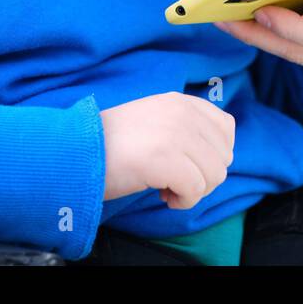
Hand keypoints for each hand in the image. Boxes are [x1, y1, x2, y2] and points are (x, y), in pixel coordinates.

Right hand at [100, 92, 234, 208]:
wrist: (75, 151)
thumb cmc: (112, 145)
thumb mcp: (154, 121)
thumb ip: (185, 127)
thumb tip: (218, 156)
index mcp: (181, 102)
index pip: (226, 129)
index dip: (212, 154)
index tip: (186, 164)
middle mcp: (182, 113)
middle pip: (223, 157)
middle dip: (204, 176)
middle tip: (174, 180)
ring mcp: (175, 134)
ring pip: (215, 175)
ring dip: (193, 190)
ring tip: (166, 188)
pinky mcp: (165, 159)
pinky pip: (196, 191)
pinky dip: (182, 201)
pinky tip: (162, 195)